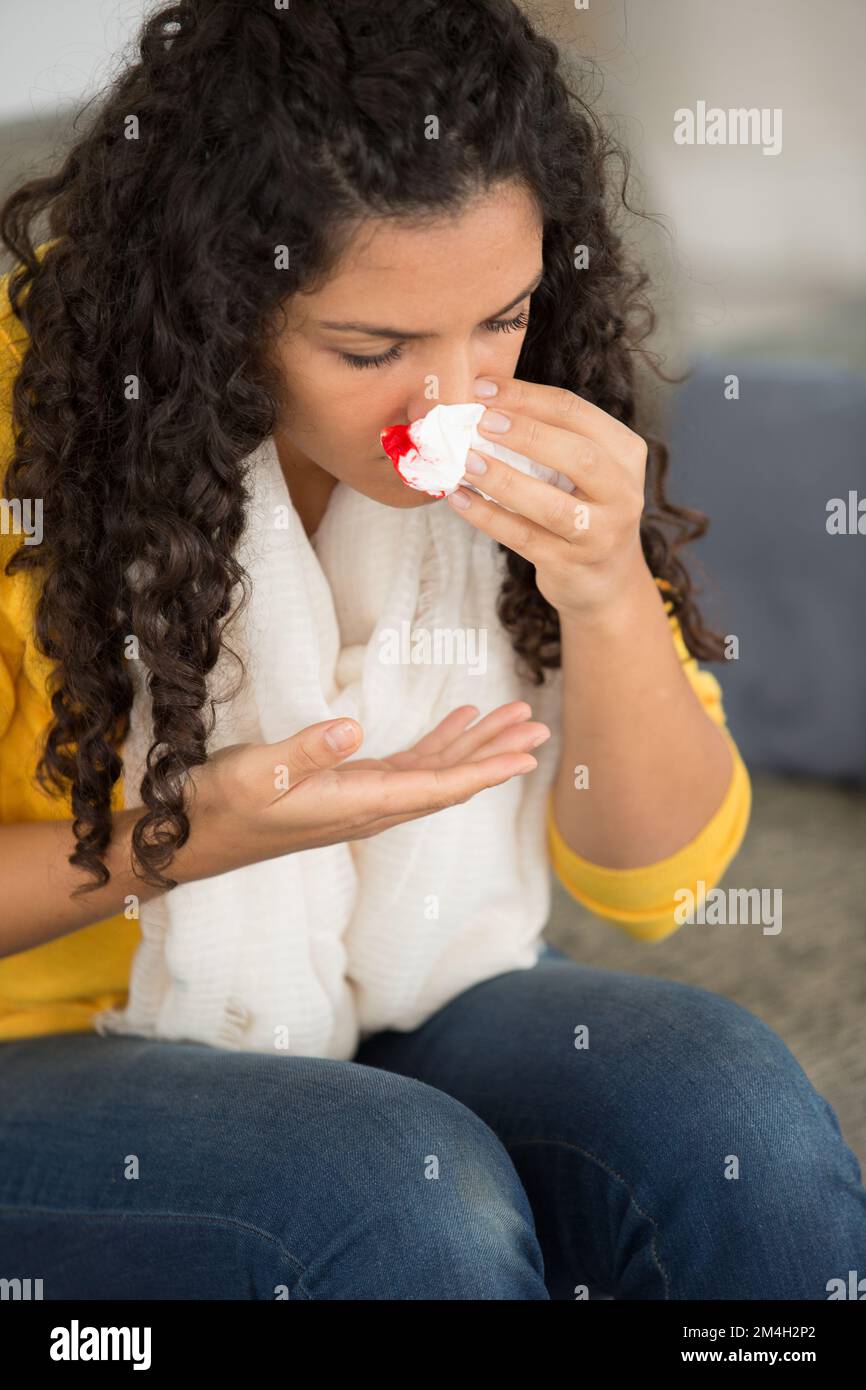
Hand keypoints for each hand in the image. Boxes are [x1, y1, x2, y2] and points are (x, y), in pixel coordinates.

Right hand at [183, 702, 550, 875]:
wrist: (195, 837)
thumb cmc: (222, 806)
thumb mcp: (258, 772)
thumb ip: (306, 752)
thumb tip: (353, 729)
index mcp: (356, 804)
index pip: (436, 789)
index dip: (485, 771)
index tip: (526, 756)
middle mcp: (370, 807)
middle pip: (449, 781)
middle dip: (496, 753)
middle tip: (539, 727)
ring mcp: (363, 800)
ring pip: (435, 773)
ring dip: (475, 746)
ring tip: (513, 718)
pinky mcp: (350, 789)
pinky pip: (409, 767)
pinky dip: (439, 744)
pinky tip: (458, 722)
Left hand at [445, 376, 650, 618]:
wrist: (607, 580)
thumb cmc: (586, 508)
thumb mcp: (587, 468)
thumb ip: (551, 436)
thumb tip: (484, 403)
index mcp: (626, 453)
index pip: (577, 413)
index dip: (528, 397)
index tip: (483, 387)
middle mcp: (622, 493)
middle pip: (578, 455)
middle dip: (525, 434)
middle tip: (480, 421)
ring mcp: (599, 534)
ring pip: (550, 504)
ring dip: (503, 480)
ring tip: (465, 462)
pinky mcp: (570, 565)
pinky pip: (524, 538)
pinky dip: (488, 517)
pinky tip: (460, 499)